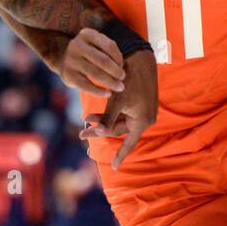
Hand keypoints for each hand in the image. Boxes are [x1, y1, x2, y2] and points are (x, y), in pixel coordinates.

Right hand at [58, 27, 125, 93]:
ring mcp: (71, 60)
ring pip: (95, 73)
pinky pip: (86, 85)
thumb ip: (109, 52)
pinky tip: (107, 93)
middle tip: (122, 78)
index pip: (109, 45)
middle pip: (103, 60)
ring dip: (111, 82)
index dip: (119, 58)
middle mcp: (77, 45)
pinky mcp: (67, 74)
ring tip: (119, 87)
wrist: (65, 61)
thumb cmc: (89, 53)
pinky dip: (99, 91)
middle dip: (116, 71)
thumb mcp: (97, 45)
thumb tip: (121, 70)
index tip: (122, 66)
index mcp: (87, 34)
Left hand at [80, 49, 157, 168]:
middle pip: (119, 130)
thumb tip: (98, 134)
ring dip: (103, 121)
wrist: (140, 58)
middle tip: (81, 134)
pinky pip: (124, 114)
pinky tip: (97, 114)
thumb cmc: (129, 79)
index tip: (114, 167)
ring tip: (85, 120)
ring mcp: (143, 112)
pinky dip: (111, 114)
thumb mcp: (116, 100)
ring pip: (120, 121)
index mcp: (142, 121)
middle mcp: (145, 119)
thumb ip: (108, 119)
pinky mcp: (140, 104)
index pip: (129, 143)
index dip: (120, 155)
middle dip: (100, 130)